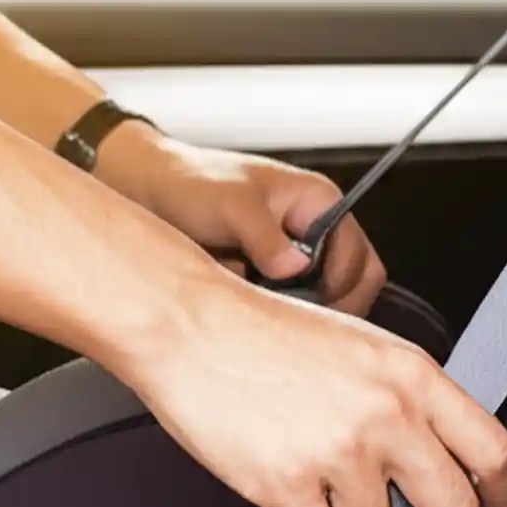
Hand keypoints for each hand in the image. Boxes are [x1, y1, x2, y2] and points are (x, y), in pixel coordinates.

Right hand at [121, 276, 506, 506]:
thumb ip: (408, 398)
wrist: (194, 326)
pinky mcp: (288, 485)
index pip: (492, 450)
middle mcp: (386, 413)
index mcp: (412, 374)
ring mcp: (339, 452)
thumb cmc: (268, 332)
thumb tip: (437, 451)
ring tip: (337, 499)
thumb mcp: (363, 346)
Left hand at [139, 140, 386, 315]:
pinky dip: (271, 314)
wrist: (147, 191)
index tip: (310, 311)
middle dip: (327, 307)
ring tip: (261, 311)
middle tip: (292, 322)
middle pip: (351, 283)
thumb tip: (296, 267)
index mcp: (319, 204)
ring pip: (319, 301)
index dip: (341, 289)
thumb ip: (266, 238)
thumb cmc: (192, 183)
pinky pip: (286, 307)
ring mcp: (292, 257)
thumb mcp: (232, 207)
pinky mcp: (269, 278)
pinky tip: (246, 310)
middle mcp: (314, 230)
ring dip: (296, 312)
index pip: (358, 260)